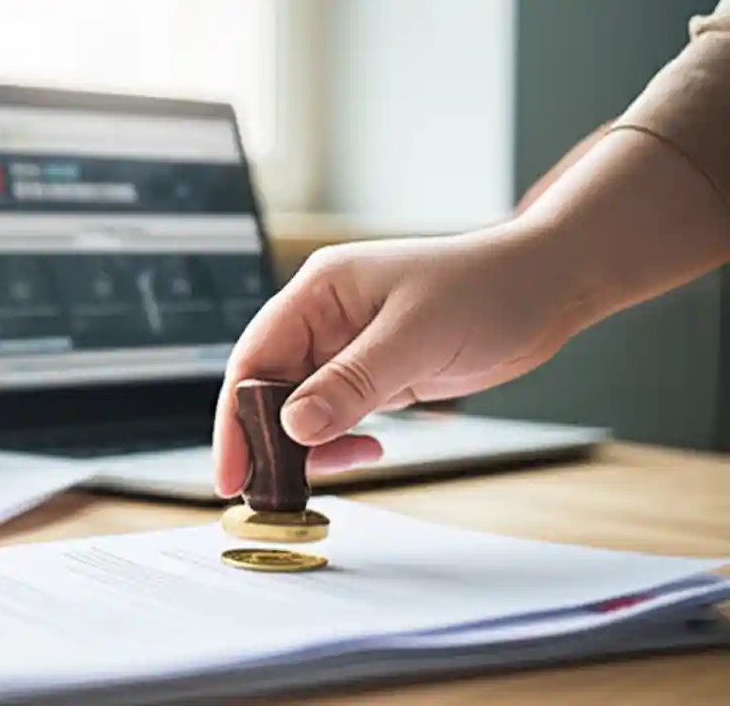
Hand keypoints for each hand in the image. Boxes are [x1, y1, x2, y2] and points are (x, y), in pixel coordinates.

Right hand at [212, 227, 585, 496]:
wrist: (547, 288)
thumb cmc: (486, 289)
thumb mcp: (414, 337)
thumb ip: (351, 383)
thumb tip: (294, 428)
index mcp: (318, 291)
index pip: (254, 358)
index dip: (236, 416)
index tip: (233, 470)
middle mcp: (323, 318)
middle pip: (269, 388)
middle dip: (266, 440)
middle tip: (269, 492)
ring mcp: (346, 347)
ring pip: (301, 408)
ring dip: (306, 446)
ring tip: (324, 476)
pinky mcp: (372, 373)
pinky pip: (336, 415)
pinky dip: (340, 442)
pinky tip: (368, 451)